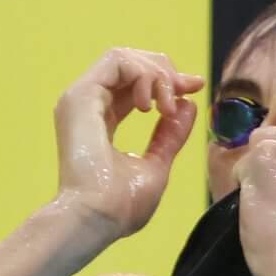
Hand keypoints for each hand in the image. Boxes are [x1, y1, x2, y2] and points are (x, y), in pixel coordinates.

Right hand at [52, 48, 202, 237]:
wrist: (96, 218)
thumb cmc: (119, 205)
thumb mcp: (156, 165)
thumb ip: (169, 136)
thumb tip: (186, 106)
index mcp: (100, 122)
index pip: (133, 85)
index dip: (167, 80)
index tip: (195, 87)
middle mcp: (87, 106)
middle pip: (129, 64)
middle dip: (165, 71)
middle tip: (187, 89)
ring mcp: (80, 99)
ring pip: (124, 57)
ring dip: (157, 73)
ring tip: (166, 105)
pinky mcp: (80, 96)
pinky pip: (117, 61)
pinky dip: (144, 74)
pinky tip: (153, 103)